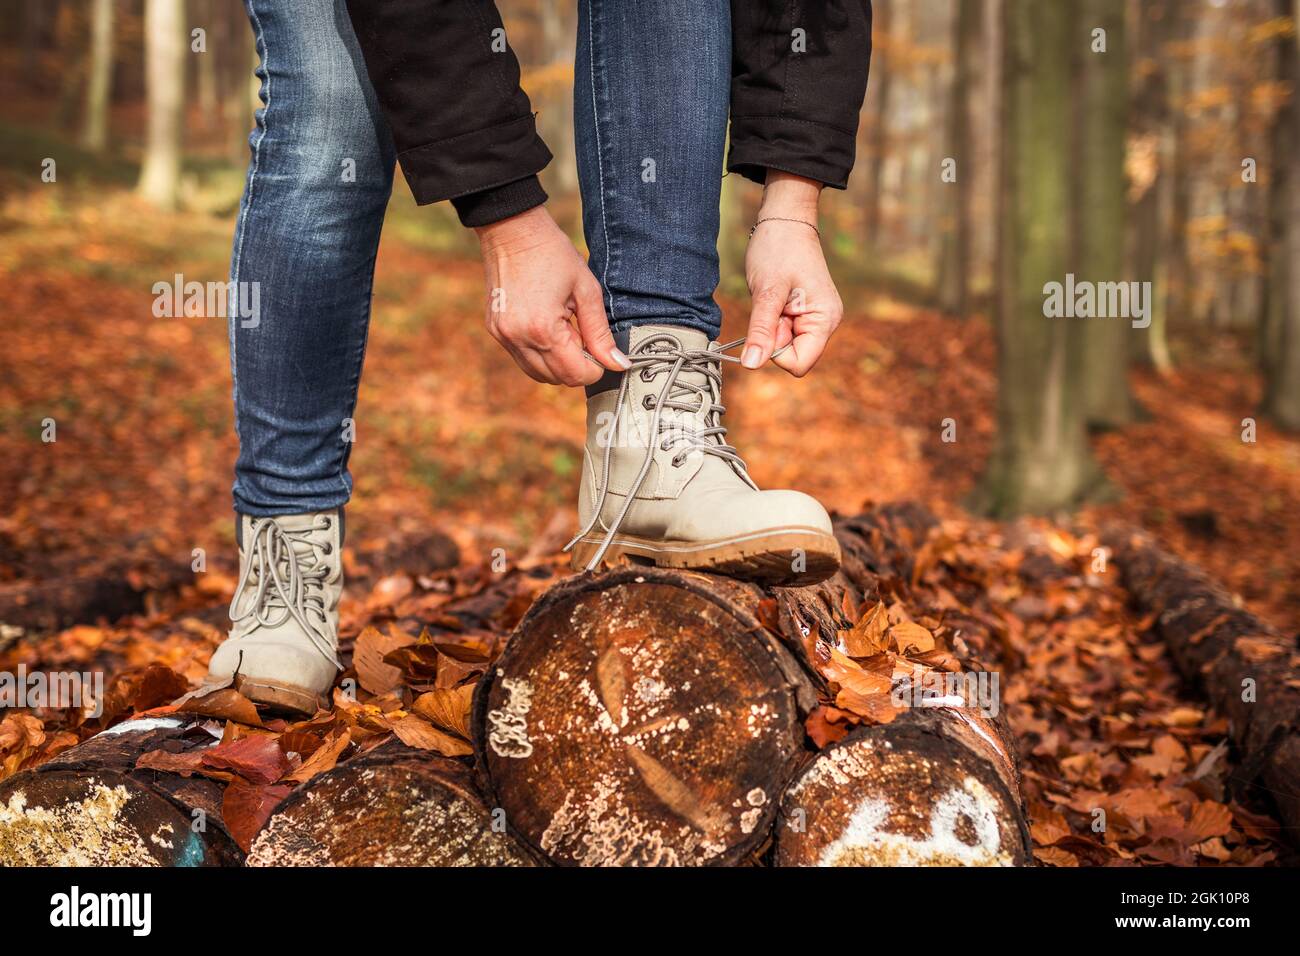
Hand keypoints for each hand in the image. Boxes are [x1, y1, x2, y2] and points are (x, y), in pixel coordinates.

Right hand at [475, 207, 628, 385]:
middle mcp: (518, 339)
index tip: (601, 348)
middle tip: (584, 335)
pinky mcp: (496, 331)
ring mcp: (503, 337)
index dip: (595, 367)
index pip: (576, 374)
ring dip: (558, 363)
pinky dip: (541, 353)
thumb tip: (618, 364)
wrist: (511, 230)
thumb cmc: (552, 254)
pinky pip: (523, 359)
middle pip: (557, 379)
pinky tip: (548, 327)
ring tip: (566, 330)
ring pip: (539, 374)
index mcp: (543, 329)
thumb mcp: (586, 290)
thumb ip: (601, 333)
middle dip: (577, 366)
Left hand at [741, 172, 843, 376]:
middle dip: (773, 336)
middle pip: (791, 355)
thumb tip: (751, 365)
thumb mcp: (767, 292)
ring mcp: (815, 318)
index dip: (775, 353)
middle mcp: (825, 323)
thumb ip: (761, 331)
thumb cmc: (779, 249)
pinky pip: (782, 331)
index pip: (799, 364)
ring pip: (784, 344)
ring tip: (772, 297)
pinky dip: (772, 319)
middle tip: (771, 303)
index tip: (768, 322)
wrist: (785, 220)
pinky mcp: (803, 313)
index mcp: (825, 320)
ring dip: (771, 326)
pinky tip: (774, 297)